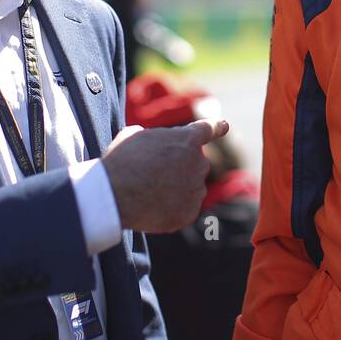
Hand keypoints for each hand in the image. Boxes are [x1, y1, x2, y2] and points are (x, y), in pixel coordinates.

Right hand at [102, 119, 229, 232]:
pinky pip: (185, 209)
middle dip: (181, 167)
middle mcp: (198, 163)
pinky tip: (151, 207)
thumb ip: (154, 138)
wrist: (115, 194)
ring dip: (177, 188)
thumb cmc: (121, 161)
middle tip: (155, 174)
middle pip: (196, 164)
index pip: (208, 130)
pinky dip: (171, 208)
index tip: (225, 126)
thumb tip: (153, 147)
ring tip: (149, 192)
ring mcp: (196, 190)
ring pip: (192, 188)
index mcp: (187, 140)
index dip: (216, 127)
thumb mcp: (134, 136)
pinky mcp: (189, 213)